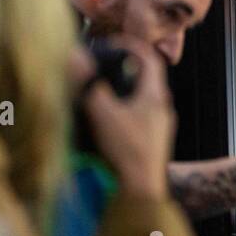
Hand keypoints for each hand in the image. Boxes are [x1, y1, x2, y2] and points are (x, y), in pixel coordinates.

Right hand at [77, 37, 175, 200]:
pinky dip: (123, 109)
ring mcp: (159, 125)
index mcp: (155, 95)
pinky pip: (139, 115)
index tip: (111, 44)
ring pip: (142, 97)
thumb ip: (89, 85)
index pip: (150, 58)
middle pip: (146, 77)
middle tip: (101, 66)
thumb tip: (74, 55)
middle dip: (124, 67)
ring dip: (123, 90)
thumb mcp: (104, 114)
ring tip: (100, 90)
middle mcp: (161, 108)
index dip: (132, 46)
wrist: (142, 192)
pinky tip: (106, 119)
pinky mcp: (152, 141)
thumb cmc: (127, 150)